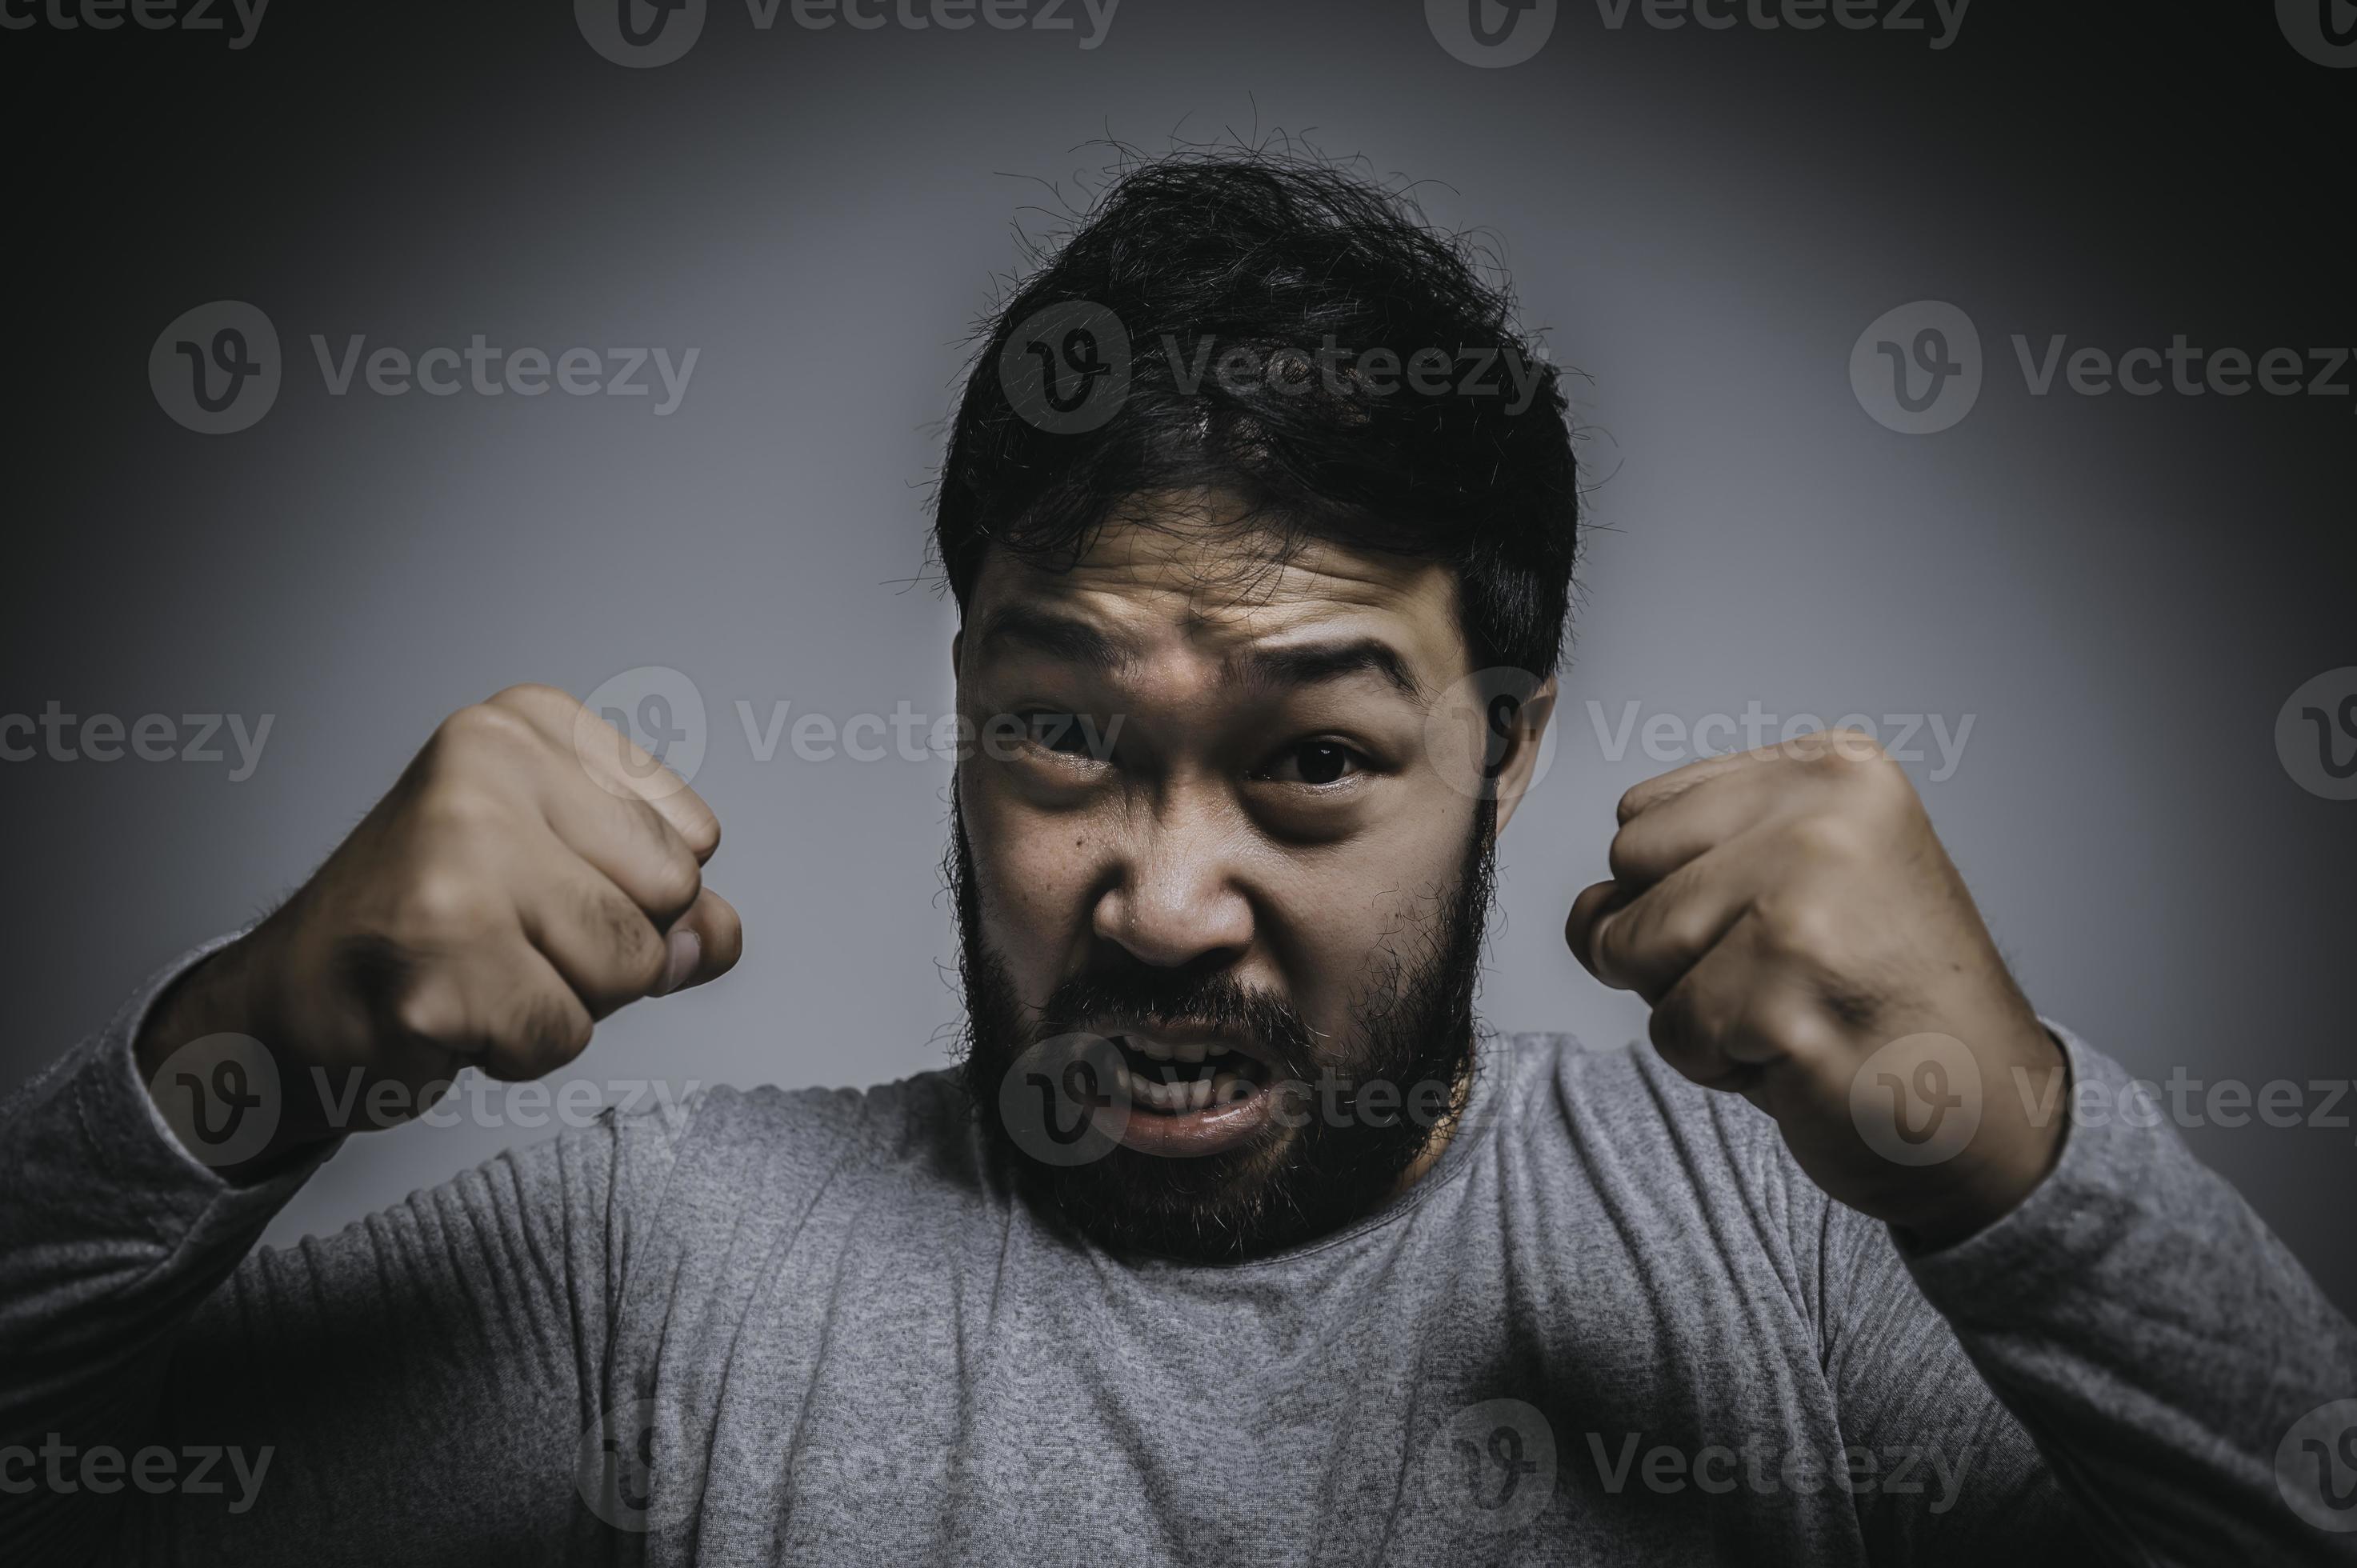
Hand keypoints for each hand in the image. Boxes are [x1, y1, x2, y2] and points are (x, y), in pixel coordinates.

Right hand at [135, 684, 741, 1166]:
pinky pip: (564, 1036)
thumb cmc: (440, 928)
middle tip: (507, 940)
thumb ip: (672, 898)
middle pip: (670, 898)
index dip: (639, 893)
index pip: (694, 837)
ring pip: (629, 969)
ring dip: (568, 1003)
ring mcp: (456, 863)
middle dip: (612, 952)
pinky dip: (520, 1050)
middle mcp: (486, 768)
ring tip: (482, 973)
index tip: (541, 884)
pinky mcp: (437, 964)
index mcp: (524, 724)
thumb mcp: (572, 875)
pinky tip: (449, 1013)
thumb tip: (715, 938)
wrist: (291, 1000)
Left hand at [1564, 729, 2063, 1247]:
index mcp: (1833, 770)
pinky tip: (1803, 1057)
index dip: (1684, 888)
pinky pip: (1673, 1032)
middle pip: (1629, 872)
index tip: (1784, 923)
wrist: (1993, 1113)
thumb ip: (1683, 867)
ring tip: (1792, 1011)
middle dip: (1677, 945)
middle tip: (1787, 976)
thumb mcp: (1797, 885)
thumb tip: (1587, 915)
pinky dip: (1719, 1064)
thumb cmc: (1883, 1001)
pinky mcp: (1786, 999)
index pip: (1644, 814)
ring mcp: (1806, 906)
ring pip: (1636, 952)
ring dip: (1695, 1007)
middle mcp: (1823, 819)